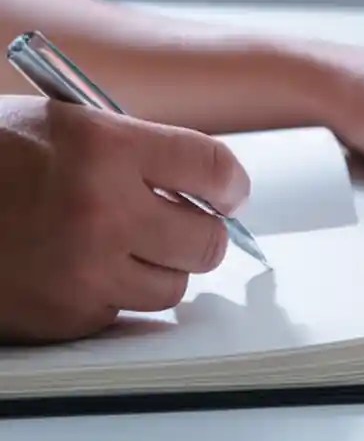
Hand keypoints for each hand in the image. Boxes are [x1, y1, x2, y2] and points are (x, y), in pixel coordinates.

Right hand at [0, 97, 249, 343]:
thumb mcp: (58, 125)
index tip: (225, 190)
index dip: (227, 183)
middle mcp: (100, 209)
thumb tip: (205, 186)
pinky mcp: (64, 315)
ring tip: (120, 245)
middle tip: (180, 222)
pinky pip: (122, 311)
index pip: (214, 169)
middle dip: (198, 230)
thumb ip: (134, 152)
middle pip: (206, 239)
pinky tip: (78, 267)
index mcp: (103, 146)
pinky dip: (112, 293)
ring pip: (173, 285)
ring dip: (157, 267)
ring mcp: (82, 269)